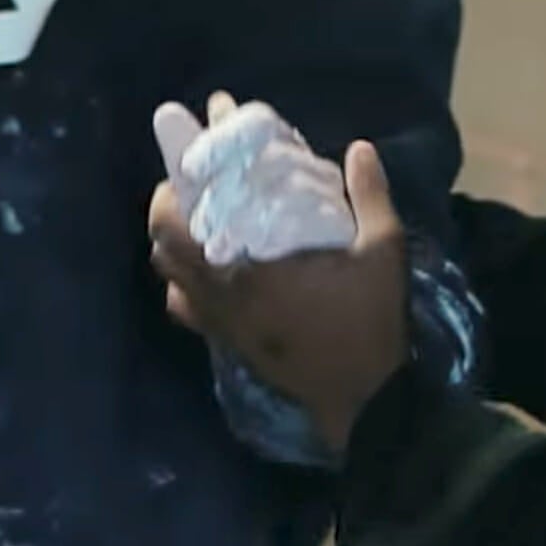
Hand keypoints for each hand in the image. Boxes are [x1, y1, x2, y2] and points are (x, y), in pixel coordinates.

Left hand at [149, 134, 409, 453]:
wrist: (364, 397)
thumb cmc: (369, 322)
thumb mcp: (382, 251)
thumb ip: (370, 196)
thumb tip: (361, 148)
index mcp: (246, 269)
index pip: (180, 219)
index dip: (176, 182)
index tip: (194, 152)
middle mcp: (220, 295)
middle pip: (163, 242)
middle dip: (172, 205)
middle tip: (200, 182)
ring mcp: (219, 322)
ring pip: (170, 274)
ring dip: (176, 240)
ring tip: (202, 216)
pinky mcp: (226, 341)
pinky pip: (186, 306)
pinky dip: (185, 281)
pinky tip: (213, 267)